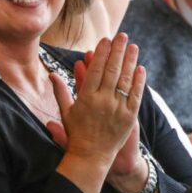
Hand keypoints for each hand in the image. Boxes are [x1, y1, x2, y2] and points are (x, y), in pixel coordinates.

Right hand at [45, 34, 145, 188]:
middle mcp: (103, 101)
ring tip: (133, 46)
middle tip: (122, 36)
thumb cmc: (76, 134)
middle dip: (118, 51)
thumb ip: (60, 91)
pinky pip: (136, 95)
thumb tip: (51, 73)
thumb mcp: (66, 112)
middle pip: (113, 70)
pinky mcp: (129, 117)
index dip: (102, 53)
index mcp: (86, 98)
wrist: (91, 157)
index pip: (96, 69)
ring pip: (126, 80)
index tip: (106, 39)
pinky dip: (138, 81)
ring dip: (130, 61)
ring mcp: (117, 109)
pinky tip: (140, 68)